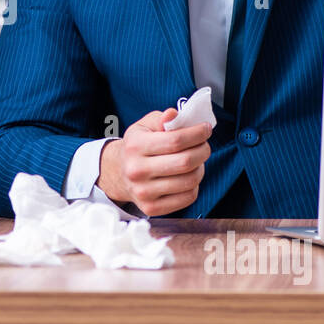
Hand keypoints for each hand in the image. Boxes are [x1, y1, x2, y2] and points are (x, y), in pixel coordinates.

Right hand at [96, 109, 211, 215]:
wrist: (118, 173)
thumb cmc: (136, 147)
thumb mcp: (143, 126)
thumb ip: (160, 119)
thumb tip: (173, 115)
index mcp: (135, 146)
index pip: (176, 140)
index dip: (197, 134)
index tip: (205, 129)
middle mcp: (137, 170)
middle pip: (185, 162)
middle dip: (203, 150)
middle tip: (204, 145)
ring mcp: (144, 192)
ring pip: (190, 180)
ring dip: (201, 168)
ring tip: (196, 161)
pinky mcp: (152, 208)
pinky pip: (188, 197)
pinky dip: (194, 185)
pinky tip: (188, 176)